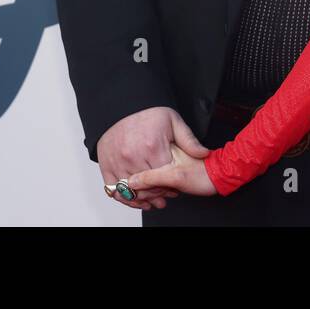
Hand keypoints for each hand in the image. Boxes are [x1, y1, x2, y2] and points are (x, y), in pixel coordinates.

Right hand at [96, 106, 210, 209]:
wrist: (120, 109)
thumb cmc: (148, 115)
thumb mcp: (173, 122)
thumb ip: (189, 140)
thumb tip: (203, 154)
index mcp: (152, 146)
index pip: (165, 177)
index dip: (172, 185)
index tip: (176, 186)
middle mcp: (132, 156)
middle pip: (150, 187)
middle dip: (160, 193)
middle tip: (167, 194)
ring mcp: (118, 163)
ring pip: (133, 192)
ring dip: (145, 198)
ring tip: (154, 198)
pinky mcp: (106, 167)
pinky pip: (115, 191)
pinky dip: (126, 198)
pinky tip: (137, 197)